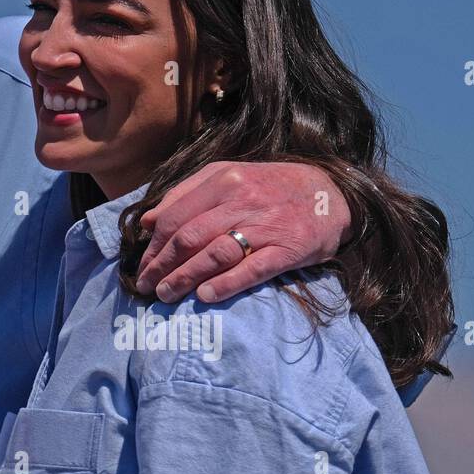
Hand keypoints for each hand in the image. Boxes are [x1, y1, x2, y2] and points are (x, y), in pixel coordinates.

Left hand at [135, 160, 350, 302]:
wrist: (330, 192)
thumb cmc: (269, 186)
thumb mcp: (227, 176)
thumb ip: (185, 194)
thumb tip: (147, 221)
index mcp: (222, 180)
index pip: (175, 217)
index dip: (154, 245)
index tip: (143, 265)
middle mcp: (242, 201)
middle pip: (189, 238)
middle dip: (161, 266)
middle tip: (147, 286)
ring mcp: (266, 226)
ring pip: (214, 255)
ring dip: (184, 278)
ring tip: (166, 296)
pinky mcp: (289, 250)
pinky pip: (251, 270)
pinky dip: (225, 285)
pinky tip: (204, 297)